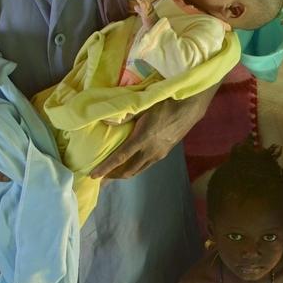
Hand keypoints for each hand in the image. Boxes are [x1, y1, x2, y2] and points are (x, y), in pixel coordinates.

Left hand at [91, 83, 218, 179]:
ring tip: (114, 174)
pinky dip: (135, 167)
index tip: (94, 175)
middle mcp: (149, 151)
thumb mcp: (144, 106)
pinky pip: (146, 165)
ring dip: (124, 173)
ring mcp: (158, 154)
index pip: (119, 158)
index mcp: (142, 139)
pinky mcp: (164, 153)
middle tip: (101, 178)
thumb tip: (105, 121)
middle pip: (128, 170)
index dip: (105, 168)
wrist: (189, 108)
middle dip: (113, 176)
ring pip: (138, 170)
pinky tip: (132, 162)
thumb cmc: (165, 104)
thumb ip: (125, 115)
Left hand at [130, 0, 156, 28]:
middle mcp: (149, 6)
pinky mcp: (148, 12)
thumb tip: (135, 6)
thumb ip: (139, 9)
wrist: (155, 27)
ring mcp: (149, 9)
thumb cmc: (149, 21)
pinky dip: (141, 1)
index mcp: (148, 6)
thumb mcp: (143, 14)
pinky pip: (144, 6)